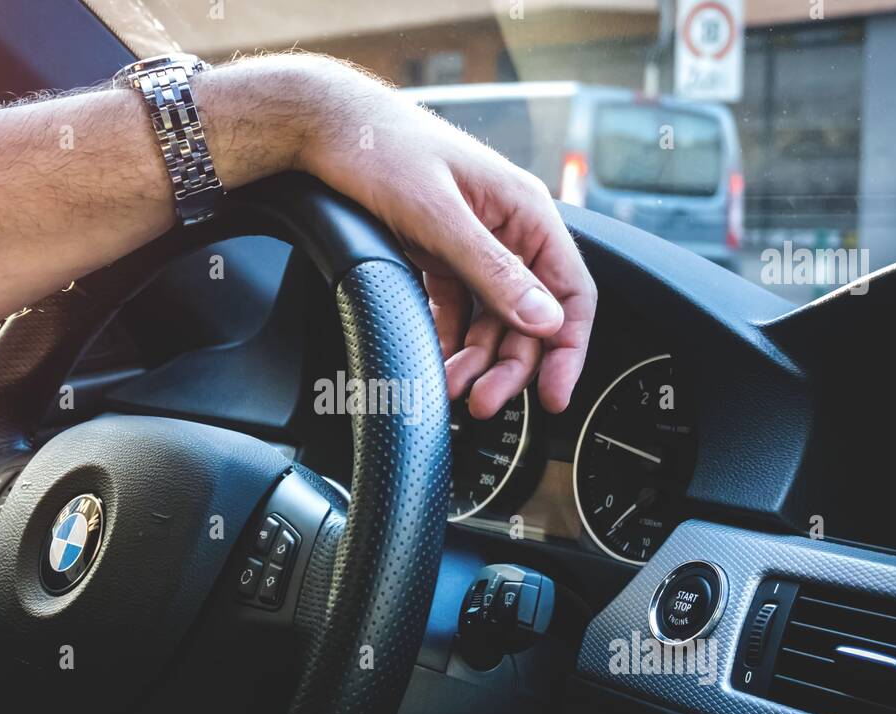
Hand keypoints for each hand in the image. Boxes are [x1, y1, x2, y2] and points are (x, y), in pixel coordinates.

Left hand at [295, 59, 596, 418]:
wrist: (325, 128)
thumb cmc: (384, 151)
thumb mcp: (440, 217)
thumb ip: (493, 270)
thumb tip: (543, 317)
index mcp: (525, 212)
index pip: (570, 291)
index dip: (567, 348)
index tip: (551, 394)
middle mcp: (507, 230)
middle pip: (529, 317)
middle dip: (509, 365)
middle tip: (483, 402)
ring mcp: (473, 244)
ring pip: (491, 319)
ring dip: (476, 359)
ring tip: (452, 387)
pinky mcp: (439, 254)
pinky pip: (457, 309)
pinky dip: (448, 339)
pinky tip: (436, 361)